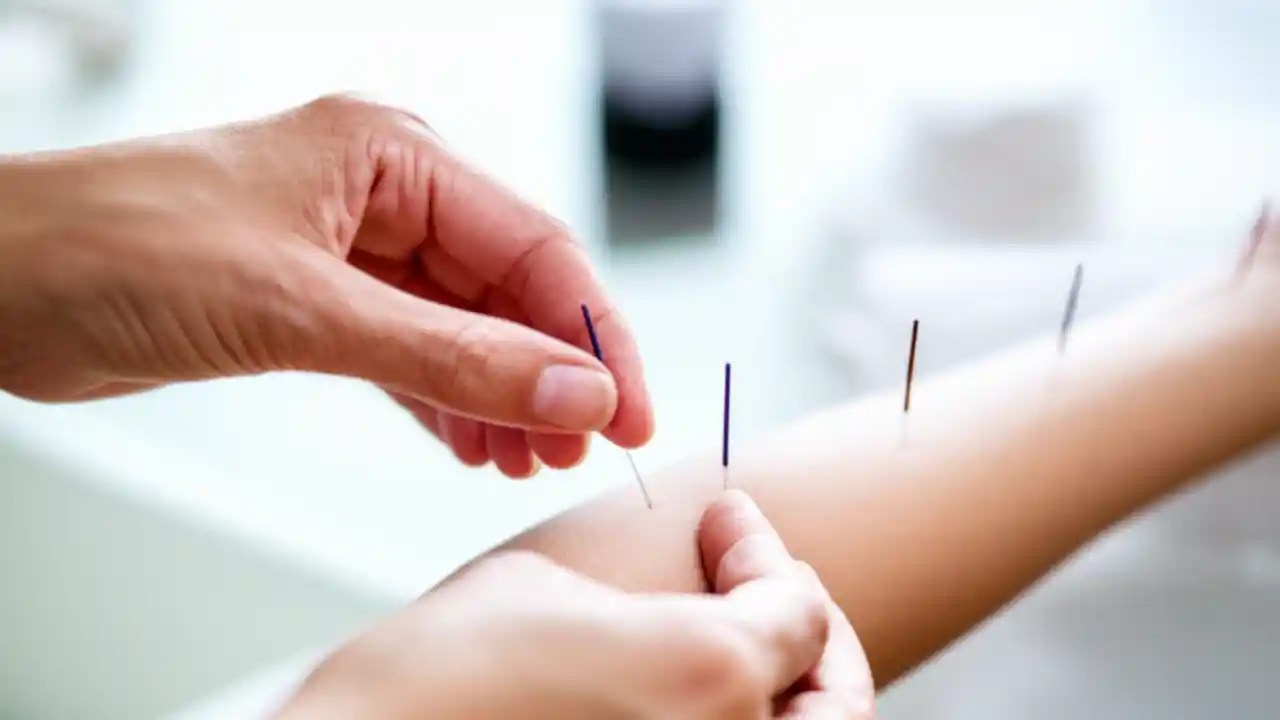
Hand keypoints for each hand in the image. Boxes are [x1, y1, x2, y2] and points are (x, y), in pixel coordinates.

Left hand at [0, 94, 651, 476]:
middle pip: (509, 289)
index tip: (629, 411)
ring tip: (529, 459)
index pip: (534, 245)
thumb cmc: (113, 249)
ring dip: (504, 395)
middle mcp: (381, 195)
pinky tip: (472, 444)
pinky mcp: (316, 304)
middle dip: (551, 371)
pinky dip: (447, 402)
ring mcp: (350, 251)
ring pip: (465, 327)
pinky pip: (413, 354)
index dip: (594, 333)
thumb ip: (452, 356)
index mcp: (391, 155)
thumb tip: (575, 390)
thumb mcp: (304, 310)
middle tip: (584, 447)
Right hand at [275, 491, 874, 718]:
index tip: (732, 520)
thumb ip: (645, 595)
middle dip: (817, 638)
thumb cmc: (428, 681)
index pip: (795, 609)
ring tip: (755, 644)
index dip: (766, 552)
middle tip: (779, 588)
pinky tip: (701, 696)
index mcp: (712, 674)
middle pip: (836, 703)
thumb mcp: (544, 591)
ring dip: (795, 698)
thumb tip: (690, 599)